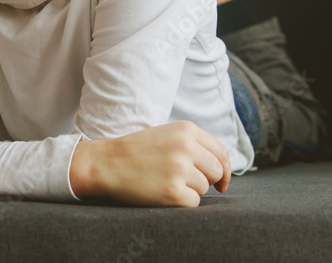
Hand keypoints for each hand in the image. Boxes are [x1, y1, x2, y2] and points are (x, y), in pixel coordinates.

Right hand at [70, 120, 230, 206]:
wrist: (106, 163)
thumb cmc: (137, 151)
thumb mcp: (167, 135)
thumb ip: (194, 145)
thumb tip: (222, 169)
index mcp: (186, 130)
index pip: (221, 152)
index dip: (225, 170)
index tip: (221, 181)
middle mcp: (186, 147)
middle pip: (217, 171)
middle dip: (207, 180)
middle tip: (186, 182)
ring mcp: (180, 169)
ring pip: (204, 187)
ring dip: (189, 189)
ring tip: (164, 180)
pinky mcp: (173, 191)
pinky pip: (193, 202)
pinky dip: (180, 201)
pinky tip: (161, 191)